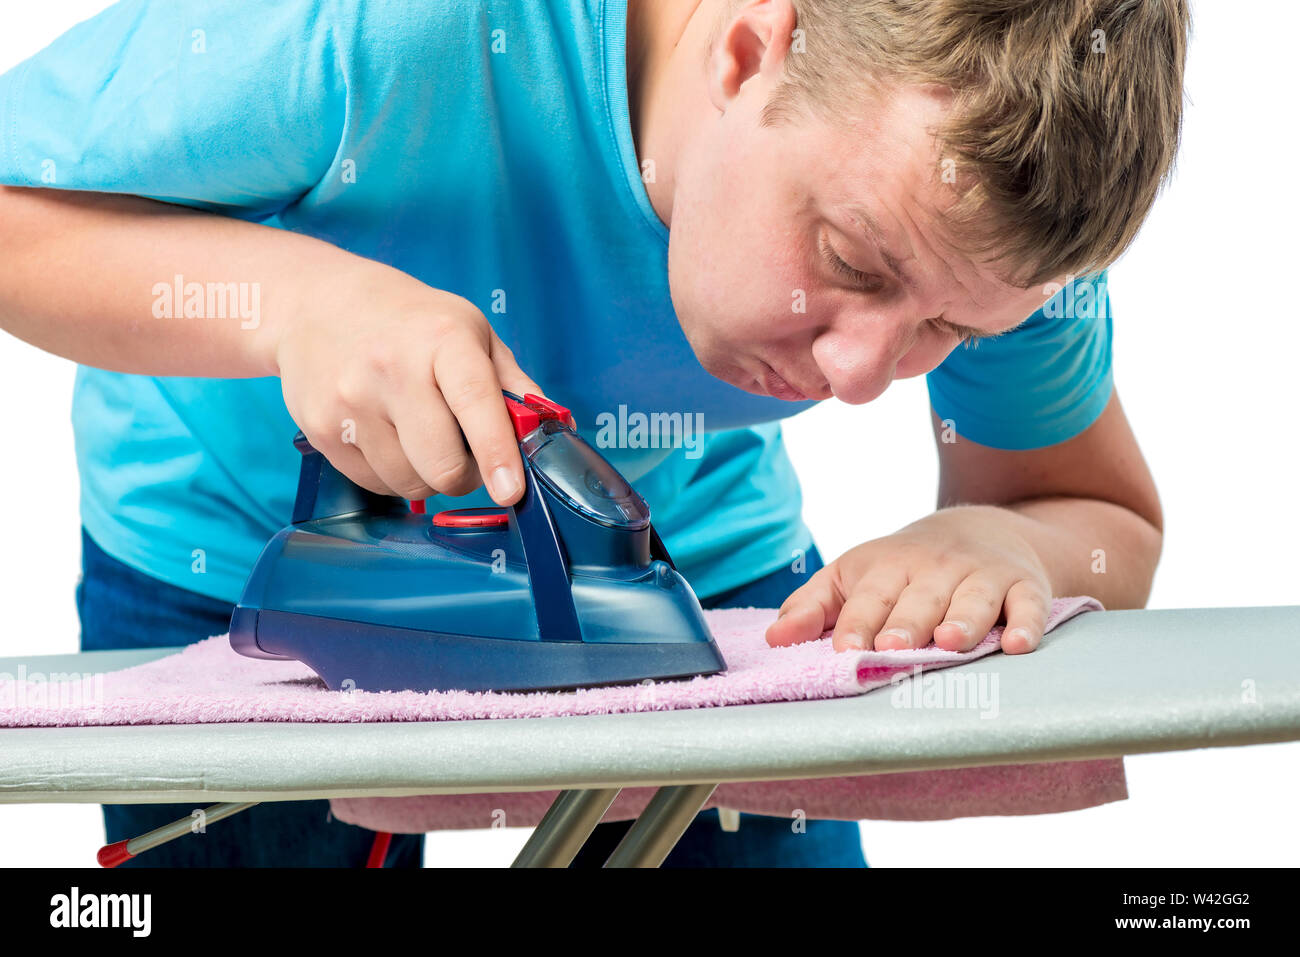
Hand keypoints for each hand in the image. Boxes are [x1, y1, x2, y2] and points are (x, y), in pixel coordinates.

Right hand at [274, 263, 543, 504]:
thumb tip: (551, 434)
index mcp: (441, 338)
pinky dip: (394, 475)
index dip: (496, 452)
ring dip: (428, 476)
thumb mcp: (472, 332)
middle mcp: (391, 368)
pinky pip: (376, 484)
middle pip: (442, 465)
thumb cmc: (411, 323)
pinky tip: (390, 437)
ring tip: (423, 436)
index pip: (475, 402)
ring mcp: (350, 402)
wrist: (319, 305)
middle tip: (467, 452)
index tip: (510, 490)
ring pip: (410, 484)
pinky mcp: (321, 430)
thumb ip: (514, 385)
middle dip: (467, 474)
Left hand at [766, 506, 1053, 654]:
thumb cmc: (900, 570)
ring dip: (963, 620)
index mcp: (887, 567)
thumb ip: (811, 607)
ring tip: (950, 643)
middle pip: (919, 598)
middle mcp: (935, 568)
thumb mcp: (851, 577)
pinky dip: (1027, 624)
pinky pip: (1029, 605)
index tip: (844, 650)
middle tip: (892, 649)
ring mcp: (982, 576)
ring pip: (973, 599)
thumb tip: (774, 638)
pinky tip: (1019, 645)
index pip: (867, 598)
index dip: (856, 623)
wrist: (978, 530)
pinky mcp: (1025, 587)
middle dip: (906, 623)